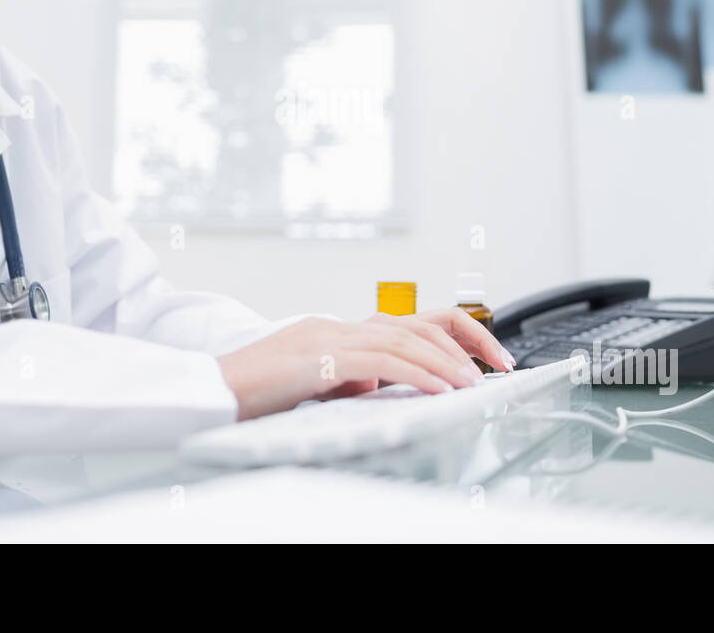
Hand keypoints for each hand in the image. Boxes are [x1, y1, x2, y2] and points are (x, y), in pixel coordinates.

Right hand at [216, 309, 515, 420]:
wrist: (212, 390)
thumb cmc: (257, 391)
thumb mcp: (317, 384)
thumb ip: (351, 379)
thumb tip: (382, 385)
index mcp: (343, 330)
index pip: (413, 321)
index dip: (455, 334)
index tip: (486, 358)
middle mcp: (342, 326)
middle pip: (420, 321)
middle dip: (468, 341)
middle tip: (501, 364)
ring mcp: (331, 337)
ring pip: (405, 338)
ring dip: (447, 360)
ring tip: (474, 381)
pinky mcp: (320, 358)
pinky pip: (380, 362)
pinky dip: (415, 374)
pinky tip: (437, 388)